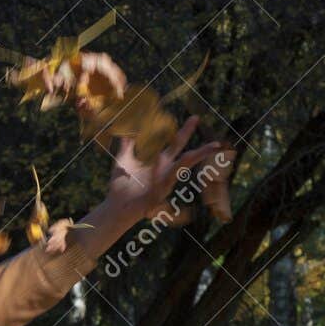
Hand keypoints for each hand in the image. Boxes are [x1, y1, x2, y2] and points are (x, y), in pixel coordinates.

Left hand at [102, 114, 234, 225]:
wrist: (115, 207)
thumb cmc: (120, 186)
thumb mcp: (123, 161)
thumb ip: (127, 147)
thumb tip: (127, 132)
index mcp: (160, 163)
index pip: (176, 144)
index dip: (185, 131)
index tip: (195, 118)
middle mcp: (165, 172)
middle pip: (186, 156)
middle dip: (199, 146)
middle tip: (209, 132)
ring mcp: (163, 183)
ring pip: (180, 170)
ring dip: (188, 159)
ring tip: (197, 150)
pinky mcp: (156, 195)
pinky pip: (161, 182)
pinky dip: (158, 171)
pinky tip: (159, 158)